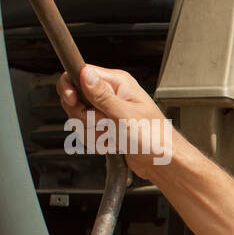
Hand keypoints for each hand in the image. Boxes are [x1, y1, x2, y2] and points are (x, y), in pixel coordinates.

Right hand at [56, 65, 177, 182]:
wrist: (162, 161)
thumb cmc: (155, 138)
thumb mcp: (125, 115)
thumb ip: (102, 95)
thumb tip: (85, 73)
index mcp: (118, 83)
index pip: (79, 73)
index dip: (71, 88)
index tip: (73, 102)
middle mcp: (111, 93)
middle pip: (75, 98)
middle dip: (84, 117)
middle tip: (102, 124)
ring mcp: (107, 109)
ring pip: (79, 117)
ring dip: (92, 132)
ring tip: (112, 137)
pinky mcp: (105, 125)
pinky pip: (86, 131)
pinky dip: (95, 140)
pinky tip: (111, 143)